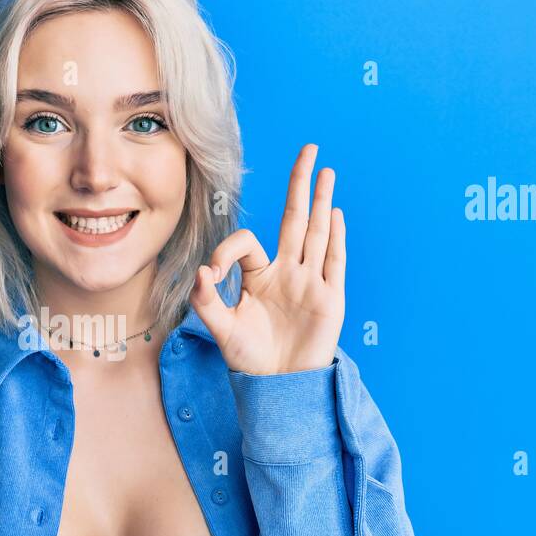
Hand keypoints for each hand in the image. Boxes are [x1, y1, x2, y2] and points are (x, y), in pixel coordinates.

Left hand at [189, 143, 345, 374]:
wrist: (279, 387)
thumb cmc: (250, 360)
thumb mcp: (221, 330)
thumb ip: (207, 302)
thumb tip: (200, 272)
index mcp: (259, 277)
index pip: (248, 244)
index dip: (226, 251)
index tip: (212, 273)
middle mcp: (288, 272)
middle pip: (296, 219)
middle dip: (300, 184)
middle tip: (309, 148)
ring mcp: (311, 283)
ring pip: (318, 233)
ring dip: (322, 201)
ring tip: (326, 170)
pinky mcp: (329, 299)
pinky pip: (334, 262)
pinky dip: (336, 238)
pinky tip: (334, 212)